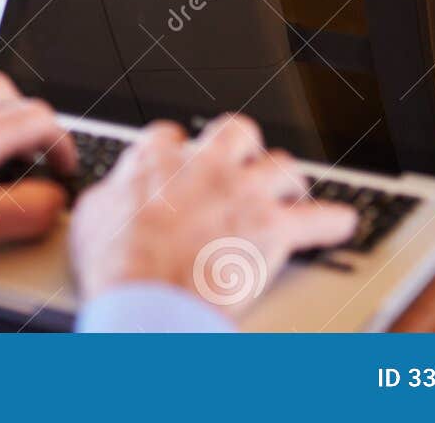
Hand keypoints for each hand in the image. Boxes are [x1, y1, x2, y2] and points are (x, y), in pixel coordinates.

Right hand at [68, 116, 357, 316]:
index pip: (171, 137)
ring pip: (283, 167)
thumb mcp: (92, 219)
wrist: (148, 300)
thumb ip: (109, 195)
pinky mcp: (274, 229)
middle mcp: (206, 166)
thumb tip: (110, 195)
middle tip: (243, 164)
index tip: (181, 164)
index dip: (179, 151)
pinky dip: (333, 222)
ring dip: (287, 181)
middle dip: (243, 147)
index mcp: (158, 159)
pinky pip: (319, 218)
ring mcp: (244, 193)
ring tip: (291, 192)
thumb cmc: (117, 267)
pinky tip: (342, 222)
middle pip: (237, 132)